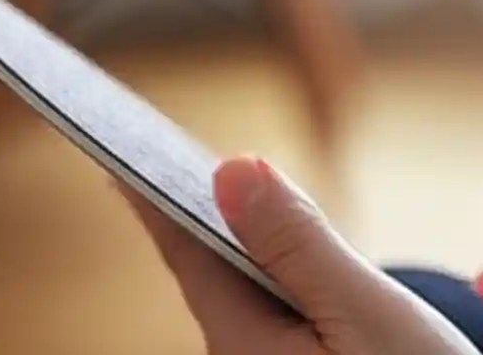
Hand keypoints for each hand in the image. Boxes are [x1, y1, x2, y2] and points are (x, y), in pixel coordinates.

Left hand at [122, 156, 478, 354]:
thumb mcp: (366, 314)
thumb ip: (301, 244)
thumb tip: (233, 169)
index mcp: (243, 345)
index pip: (185, 251)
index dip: (150, 194)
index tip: (115, 147)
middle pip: (206, 273)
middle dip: (188, 212)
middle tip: (156, 153)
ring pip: (239, 296)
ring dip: (229, 241)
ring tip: (211, 190)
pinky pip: (268, 315)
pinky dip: (264, 271)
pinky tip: (270, 252)